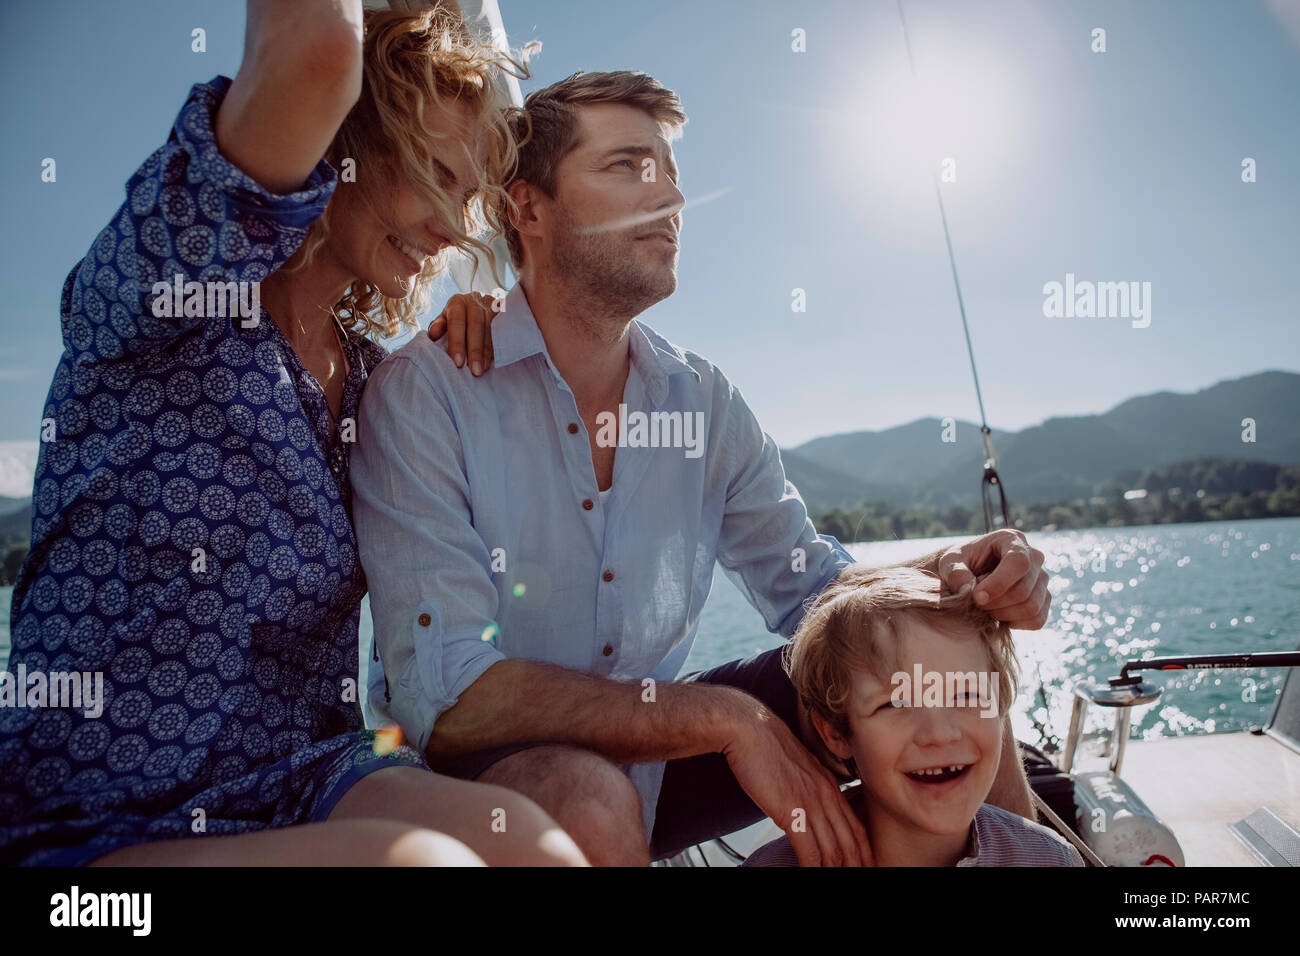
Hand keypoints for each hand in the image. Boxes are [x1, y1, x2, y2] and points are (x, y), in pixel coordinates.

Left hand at [426, 291, 498, 375]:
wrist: (477, 305)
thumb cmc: (456, 318)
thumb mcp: (445, 319)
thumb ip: (438, 326)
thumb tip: (433, 334)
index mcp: (457, 302)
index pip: (457, 321)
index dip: (457, 342)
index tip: (458, 362)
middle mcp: (475, 300)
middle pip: (476, 324)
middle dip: (475, 350)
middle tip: (474, 370)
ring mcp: (491, 305)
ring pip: (491, 329)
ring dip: (487, 352)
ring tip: (482, 370)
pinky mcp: (504, 313)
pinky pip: (501, 331)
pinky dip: (495, 349)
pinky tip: (491, 362)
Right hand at [720, 690, 872, 866]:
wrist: (748, 729)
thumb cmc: (765, 746)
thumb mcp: (797, 766)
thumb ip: (806, 786)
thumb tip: (802, 806)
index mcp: (829, 784)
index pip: (856, 826)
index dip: (864, 851)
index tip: (866, 866)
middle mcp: (826, 795)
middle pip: (851, 843)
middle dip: (855, 866)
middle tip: (859, 878)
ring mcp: (811, 804)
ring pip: (833, 851)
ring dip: (834, 871)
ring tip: (833, 882)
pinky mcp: (792, 812)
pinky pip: (810, 852)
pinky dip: (813, 869)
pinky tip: (812, 876)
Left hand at [937, 528, 1049, 628]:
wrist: (970, 574)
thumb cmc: (961, 564)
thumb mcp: (949, 562)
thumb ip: (954, 573)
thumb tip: (968, 589)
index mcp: (1012, 539)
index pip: (1018, 562)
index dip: (999, 583)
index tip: (978, 597)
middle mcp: (1034, 556)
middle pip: (1024, 589)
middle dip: (996, 603)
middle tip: (976, 604)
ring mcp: (1042, 578)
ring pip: (1032, 606)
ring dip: (1004, 614)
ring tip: (986, 609)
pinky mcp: (1044, 599)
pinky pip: (1038, 619)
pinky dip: (1016, 623)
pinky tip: (999, 616)